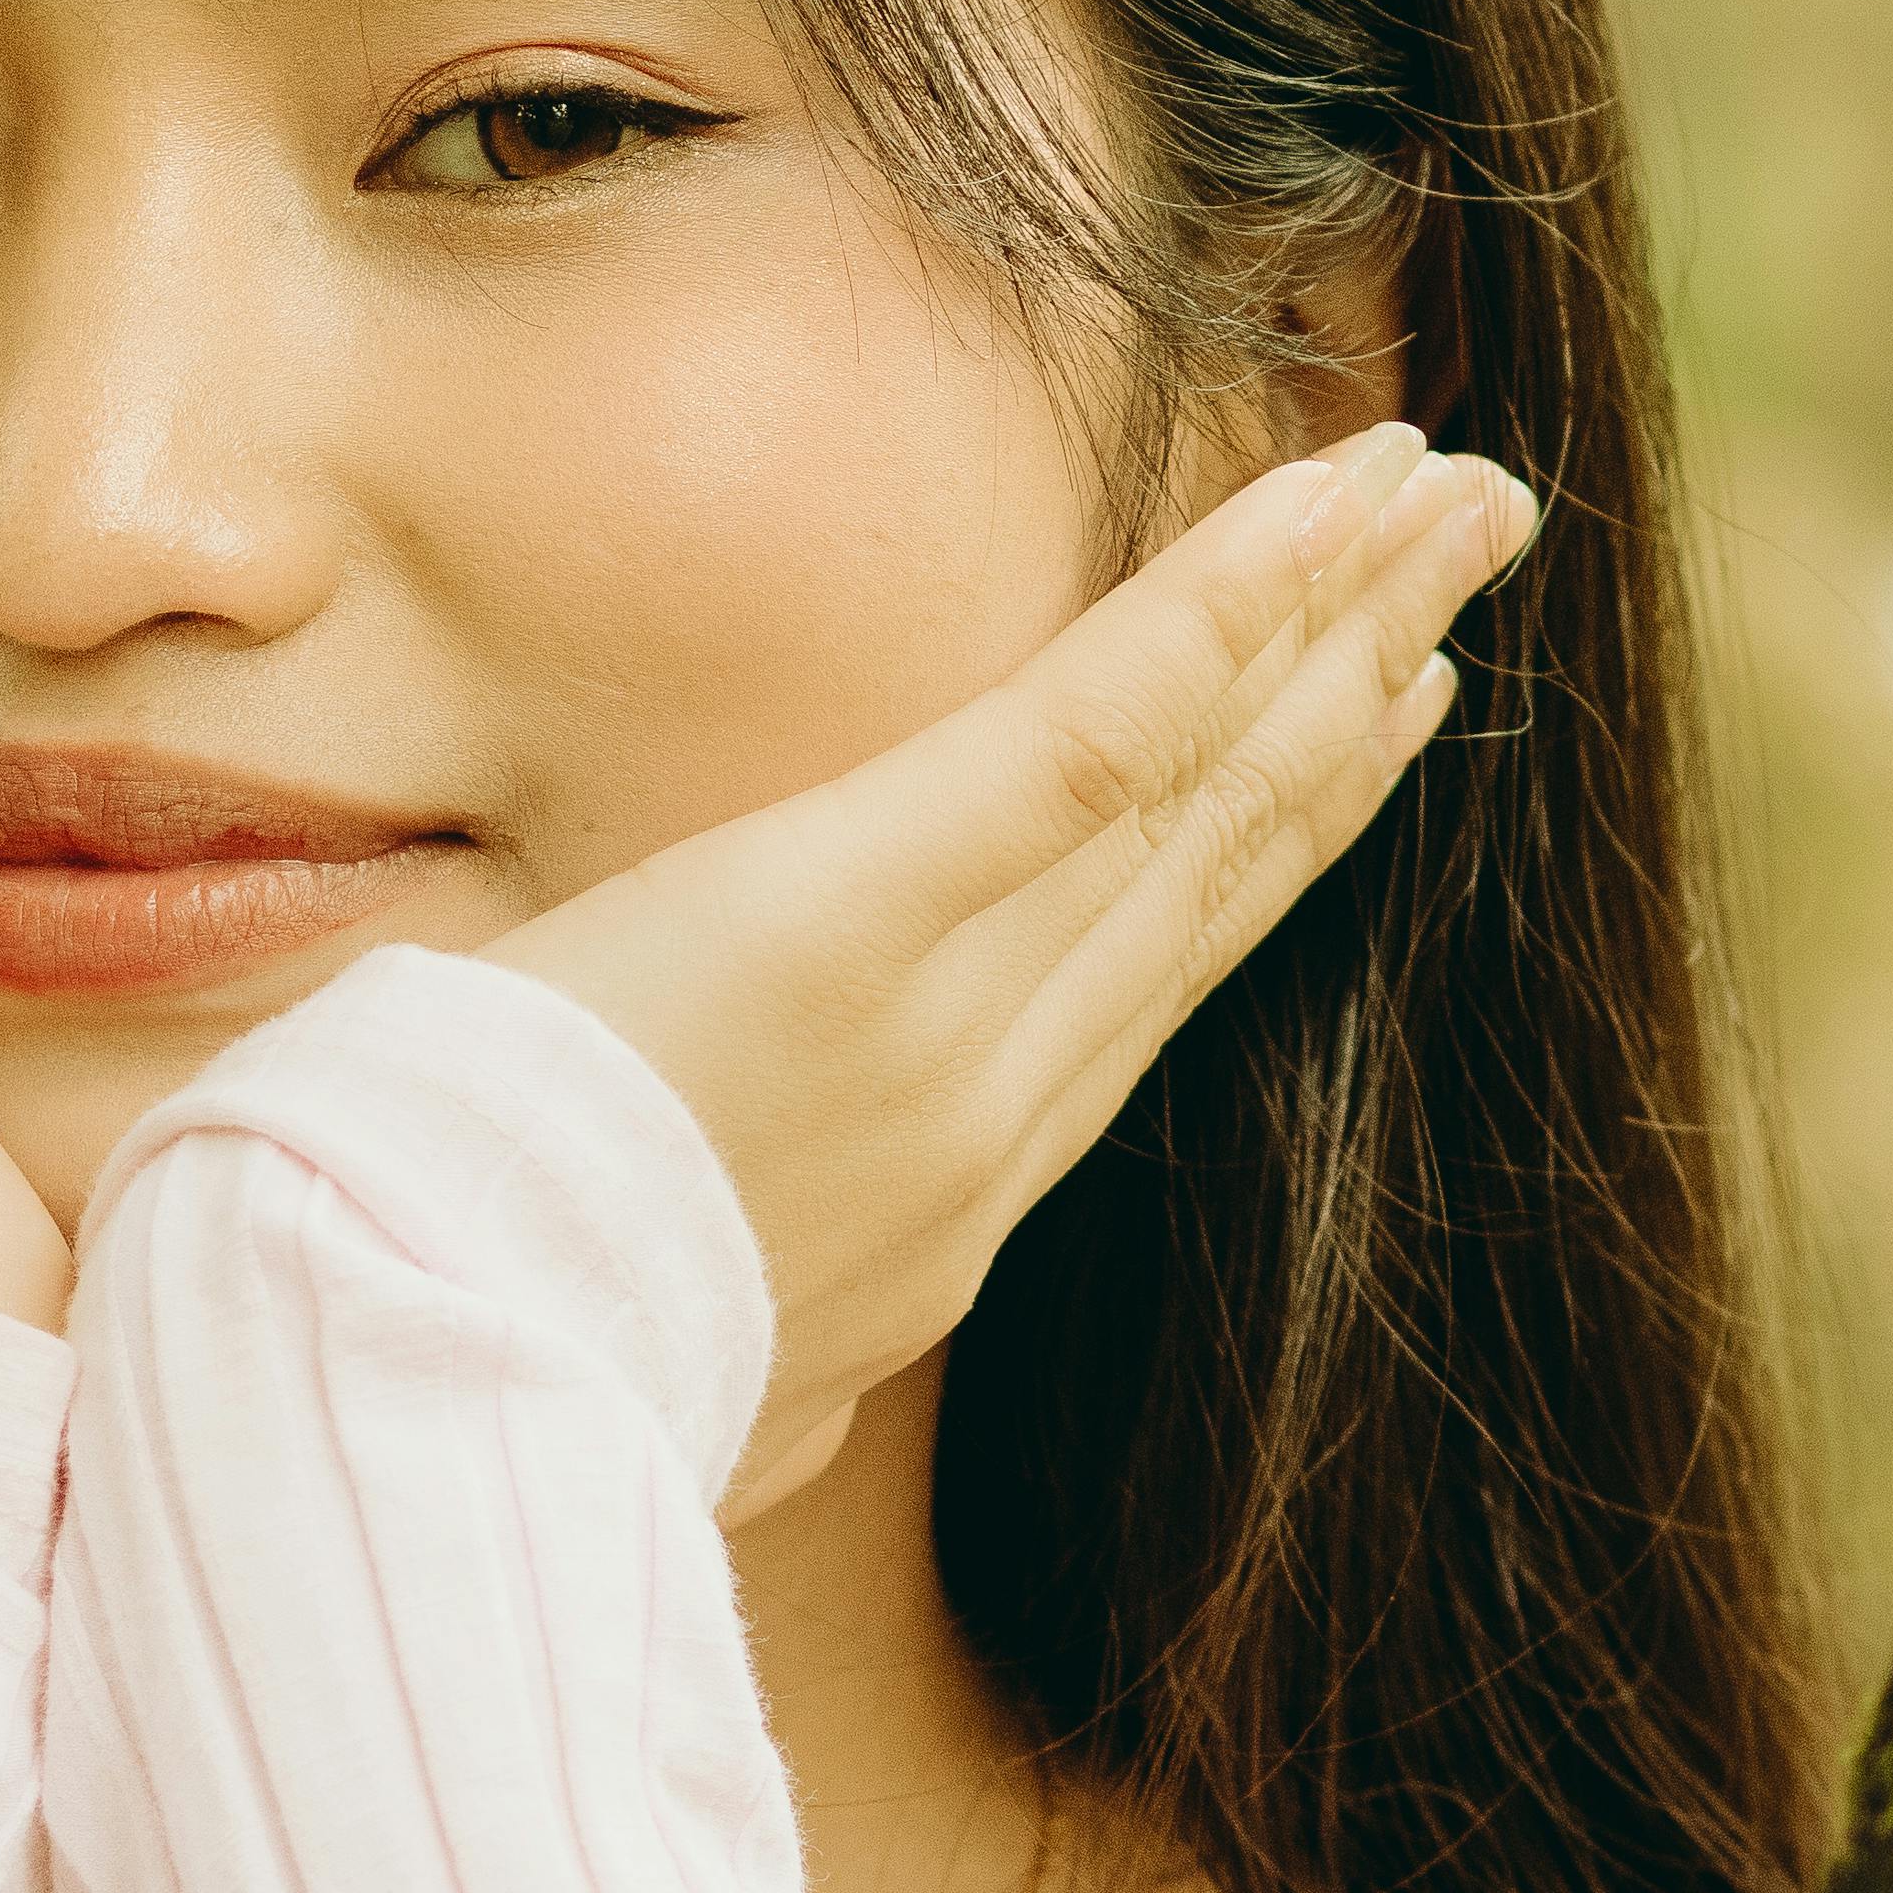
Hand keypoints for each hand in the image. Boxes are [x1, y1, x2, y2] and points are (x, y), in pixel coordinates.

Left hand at [484, 424, 1528, 1515]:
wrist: (419, 1400)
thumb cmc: (493, 1373)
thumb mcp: (689, 1392)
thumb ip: (765, 1366)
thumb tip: (772, 1403)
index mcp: (945, 1217)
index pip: (1152, 979)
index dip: (1286, 837)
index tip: (1386, 715)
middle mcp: (991, 1119)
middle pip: (1216, 866)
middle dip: (1360, 695)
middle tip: (1474, 546)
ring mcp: (943, 1026)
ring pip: (1191, 797)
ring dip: (1335, 625)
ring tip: (1447, 489)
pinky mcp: (848, 922)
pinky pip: (1075, 751)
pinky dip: (1208, 622)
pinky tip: (1319, 504)